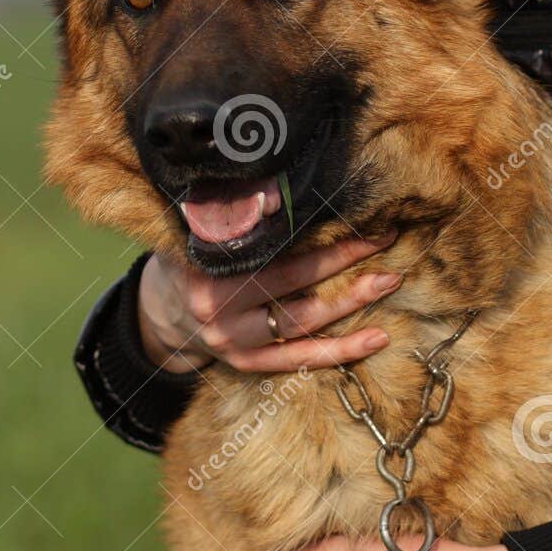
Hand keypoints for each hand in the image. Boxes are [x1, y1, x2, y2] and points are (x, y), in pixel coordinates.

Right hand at [137, 233, 400, 375]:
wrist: (162, 309)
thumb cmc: (192, 254)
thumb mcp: (196, 226)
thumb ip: (230, 208)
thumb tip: (278, 186)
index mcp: (207, 267)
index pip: (274, 249)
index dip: (318, 233)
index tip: (358, 216)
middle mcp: (219, 307)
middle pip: (293, 282)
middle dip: (343, 260)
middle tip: (385, 241)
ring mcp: (233, 342)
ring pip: (302, 323)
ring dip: (349, 303)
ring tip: (389, 282)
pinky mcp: (246, 364)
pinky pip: (299, 360)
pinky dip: (340, 351)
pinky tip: (378, 339)